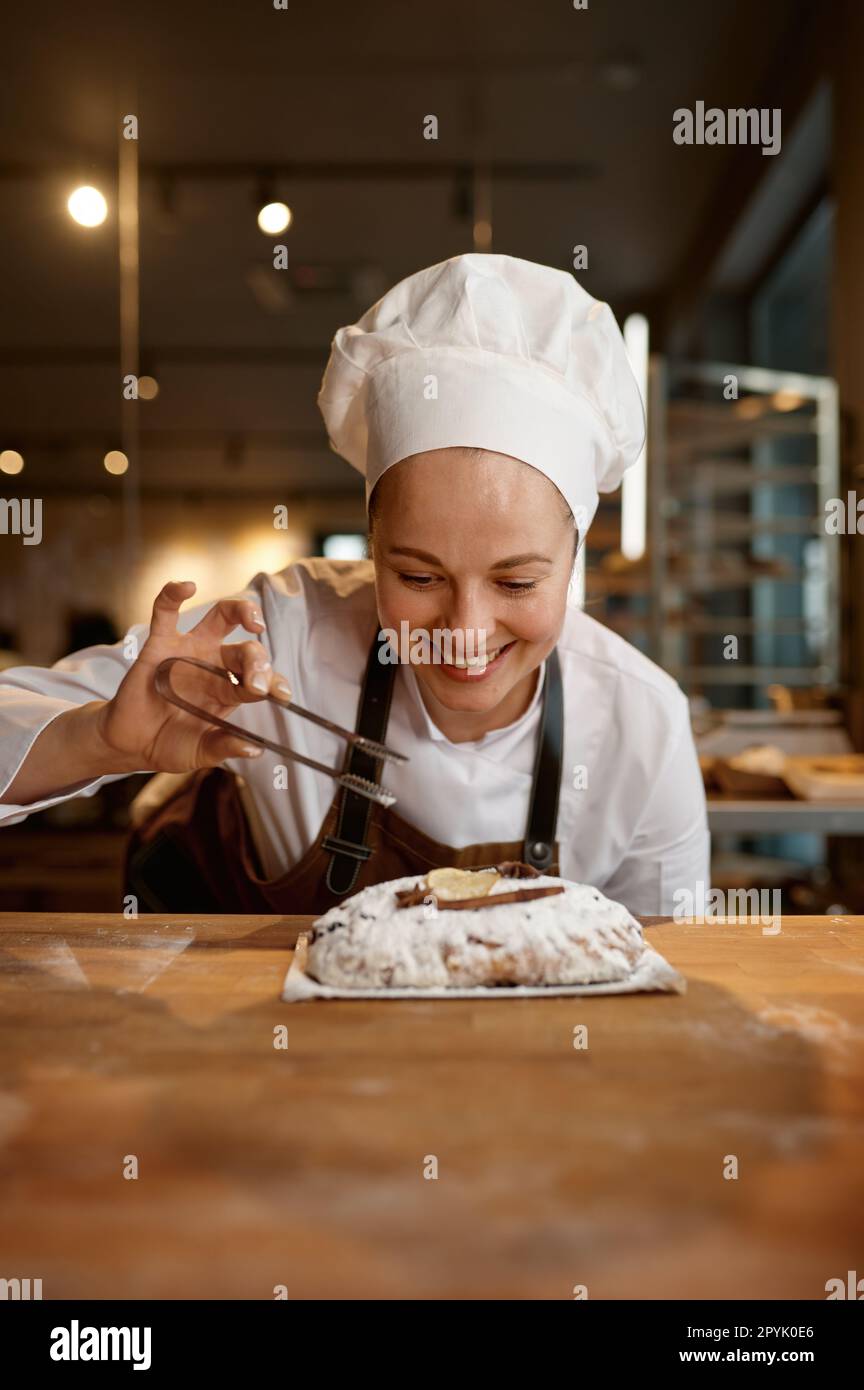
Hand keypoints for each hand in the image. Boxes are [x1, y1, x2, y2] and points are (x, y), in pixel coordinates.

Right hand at [96, 580, 290, 772]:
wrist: (131, 743)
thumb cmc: (170, 744)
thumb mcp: (200, 752)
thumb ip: (224, 747)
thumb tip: (254, 749)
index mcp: (231, 689)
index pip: (261, 678)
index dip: (274, 682)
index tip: (282, 695)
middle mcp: (216, 664)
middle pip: (246, 649)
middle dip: (257, 662)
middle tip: (257, 683)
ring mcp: (189, 649)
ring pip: (221, 617)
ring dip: (241, 611)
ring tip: (252, 620)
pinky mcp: (159, 642)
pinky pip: (165, 611)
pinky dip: (174, 593)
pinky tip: (187, 586)